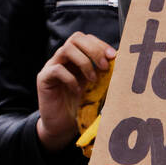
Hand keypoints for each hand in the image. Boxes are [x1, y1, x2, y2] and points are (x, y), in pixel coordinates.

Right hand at [36, 32, 116, 151]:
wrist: (61, 126)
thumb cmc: (80, 106)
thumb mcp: (96, 87)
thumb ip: (104, 75)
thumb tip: (121, 64)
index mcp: (76, 57)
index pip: (86, 39)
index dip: (100, 44)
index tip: (114, 56)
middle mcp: (63, 58)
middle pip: (75, 38)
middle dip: (93, 49)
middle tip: (105, 66)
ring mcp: (52, 66)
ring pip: (65, 49)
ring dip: (84, 62)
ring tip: (93, 79)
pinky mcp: (44, 79)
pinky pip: (56, 70)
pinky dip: (70, 78)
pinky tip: (78, 90)